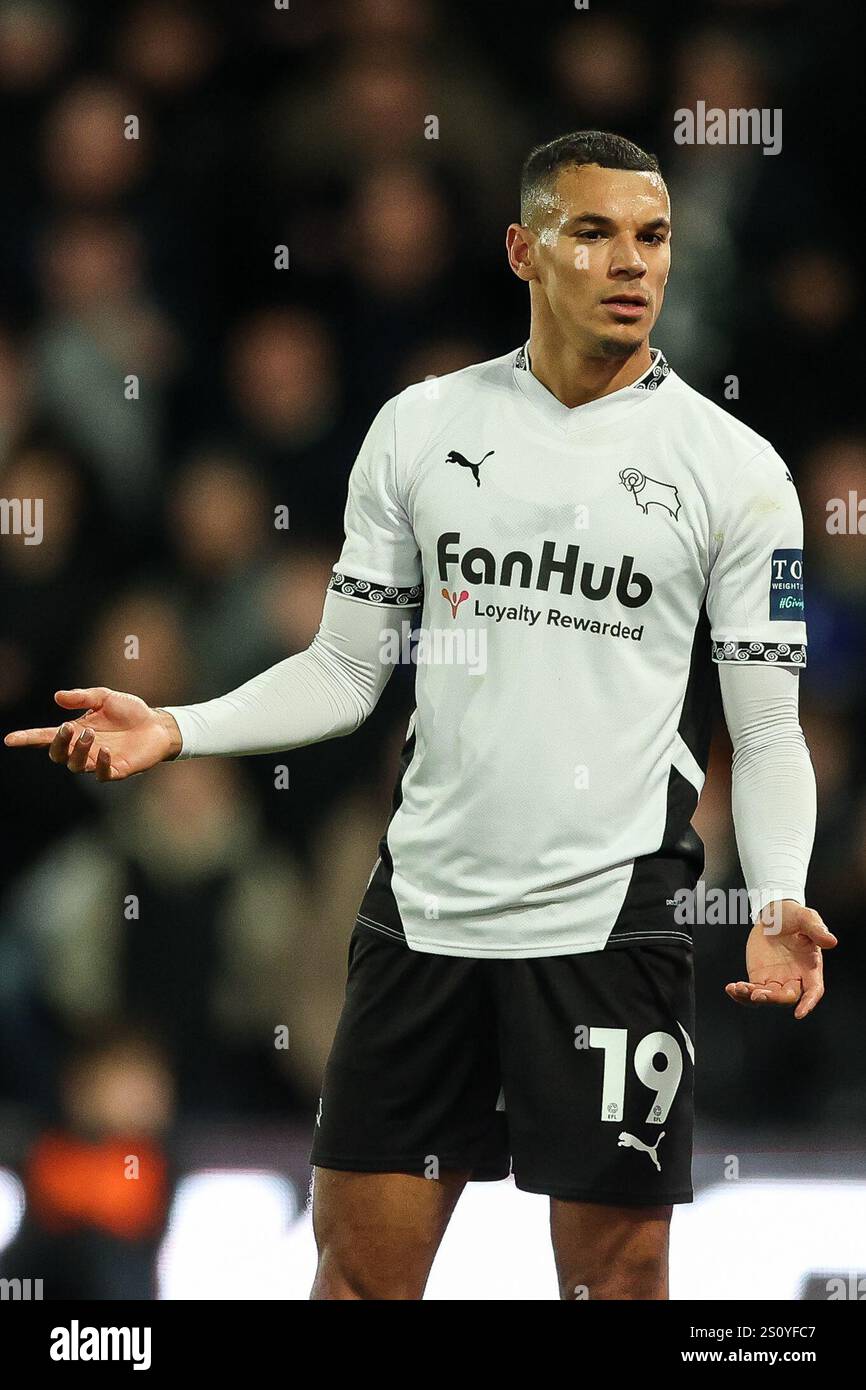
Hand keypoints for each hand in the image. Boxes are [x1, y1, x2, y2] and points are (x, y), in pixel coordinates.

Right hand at [4, 687, 182, 780]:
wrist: (158, 724)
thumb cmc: (130, 712)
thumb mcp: (105, 697)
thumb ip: (83, 697)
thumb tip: (57, 697)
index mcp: (76, 731)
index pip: (46, 737)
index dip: (28, 738)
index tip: (10, 739)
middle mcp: (84, 748)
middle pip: (58, 755)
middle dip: (59, 743)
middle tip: (70, 728)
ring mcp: (99, 761)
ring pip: (77, 766)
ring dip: (79, 751)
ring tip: (91, 734)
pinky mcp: (117, 770)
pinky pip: (102, 774)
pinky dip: (101, 765)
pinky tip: (106, 752)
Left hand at [726, 900, 836, 1019]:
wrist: (774, 914)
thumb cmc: (794, 917)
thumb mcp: (807, 918)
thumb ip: (817, 930)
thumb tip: (831, 941)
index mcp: (810, 968)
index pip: (813, 991)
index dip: (808, 1003)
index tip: (800, 1013)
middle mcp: (794, 978)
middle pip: (786, 997)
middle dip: (772, 999)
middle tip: (757, 994)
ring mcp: (776, 980)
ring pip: (767, 997)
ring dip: (753, 997)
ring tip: (738, 988)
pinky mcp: (759, 977)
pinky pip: (751, 991)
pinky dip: (741, 994)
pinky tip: (731, 988)